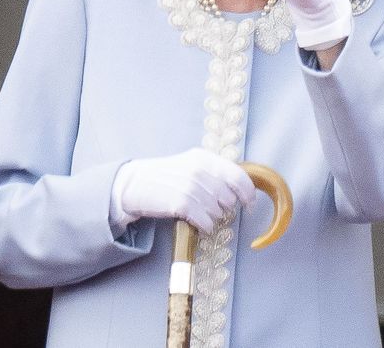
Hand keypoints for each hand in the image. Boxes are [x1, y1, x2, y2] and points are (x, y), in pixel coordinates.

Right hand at [109, 148, 255, 233]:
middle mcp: (200, 170)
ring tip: (198, 212)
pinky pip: (206, 221)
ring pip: (218, 212)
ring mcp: (191, 186)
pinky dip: (205, 226)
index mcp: (205, 158)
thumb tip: (241, 189)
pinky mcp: (182, 203)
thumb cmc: (166, 177)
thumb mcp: (191, 165)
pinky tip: (197, 222)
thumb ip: (214, 173)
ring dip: (212, 217)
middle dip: (224, 207)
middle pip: (229, 198)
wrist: (134, 184)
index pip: (238, 176)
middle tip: (210, 208)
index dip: (248, 193)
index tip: (249, 204)